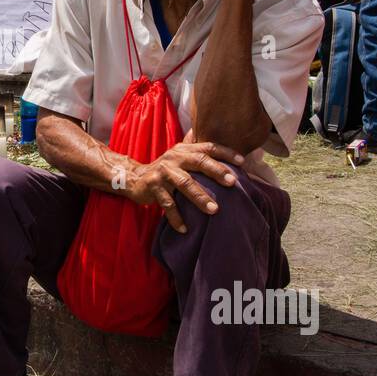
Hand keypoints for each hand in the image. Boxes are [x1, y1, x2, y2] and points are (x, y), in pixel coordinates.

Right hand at [123, 140, 245, 233]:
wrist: (135, 178)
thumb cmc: (166, 170)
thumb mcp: (180, 158)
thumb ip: (198, 154)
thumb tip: (228, 158)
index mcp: (184, 149)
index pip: (208, 147)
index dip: (225, 152)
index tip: (242, 161)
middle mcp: (174, 158)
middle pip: (198, 161)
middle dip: (216, 171)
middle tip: (231, 182)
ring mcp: (163, 172)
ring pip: (184, 183)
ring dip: (200, 197)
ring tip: (214, 209)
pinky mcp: (153, 187)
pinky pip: (167, 204)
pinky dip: (176, 217)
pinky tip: (185, 228)